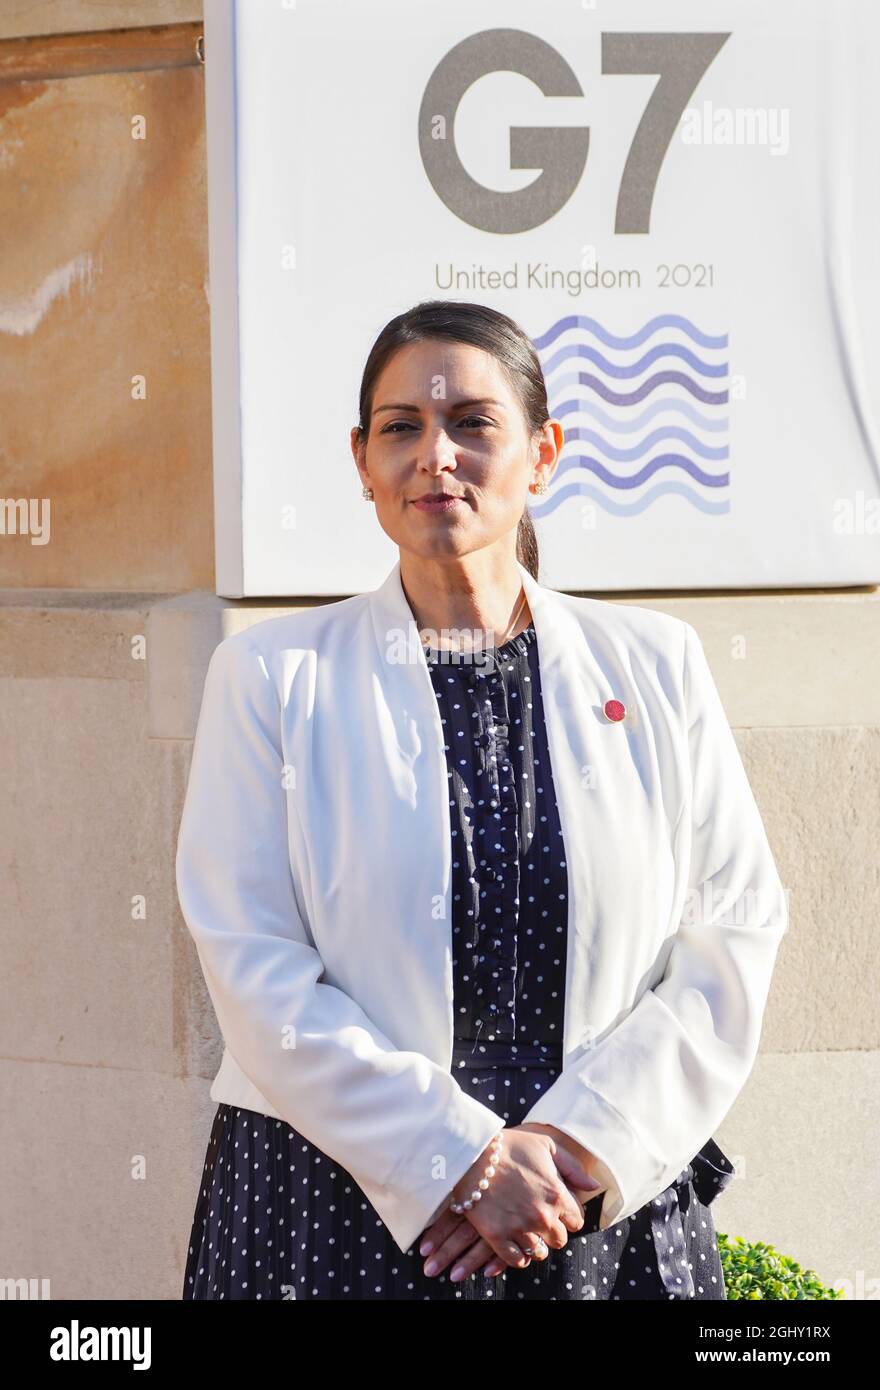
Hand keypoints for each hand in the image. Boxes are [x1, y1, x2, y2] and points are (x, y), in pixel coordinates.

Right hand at [418, 1125, 602, 1282]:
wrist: (472, 1153)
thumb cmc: (510, 1146)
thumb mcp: (546, 1146)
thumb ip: (573, 1167)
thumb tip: (593, 1186)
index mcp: (557, 1195)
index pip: (576, 1221)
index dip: (567, 1215)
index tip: (557, 1210)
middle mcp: (543, 1216)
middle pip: (559, 1239)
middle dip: (553, 1230)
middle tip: (540, 1220)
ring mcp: (520, 1228)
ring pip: (539, 1252)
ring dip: (537, 1243)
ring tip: (528, 1232)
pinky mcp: (498, 1236)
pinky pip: (516, 1260)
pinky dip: (519, 1256)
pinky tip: (516, 1245)